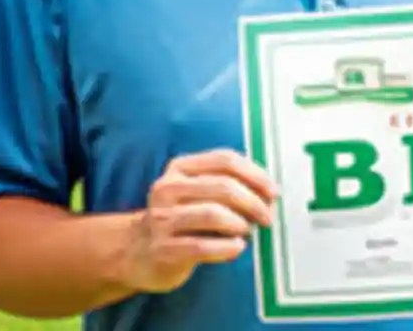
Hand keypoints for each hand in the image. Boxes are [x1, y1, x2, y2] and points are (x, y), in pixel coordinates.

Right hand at [125, 149, 277, 293]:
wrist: (139, 252)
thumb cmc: (182, 219)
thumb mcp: (196, 192)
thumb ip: (226, 184)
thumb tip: (270, 192)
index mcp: (179, 168)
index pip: (225, 160)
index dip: (255, 174)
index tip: (274, 192)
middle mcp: (167, 189)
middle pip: (223, 187)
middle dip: (253, 202)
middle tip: (267, 218)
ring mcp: (162, 219)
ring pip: (213, 215)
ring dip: (240, 224)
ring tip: (247, 232)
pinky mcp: (163, 249)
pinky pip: (203, 246)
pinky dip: (227, 247)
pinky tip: (237, 248)